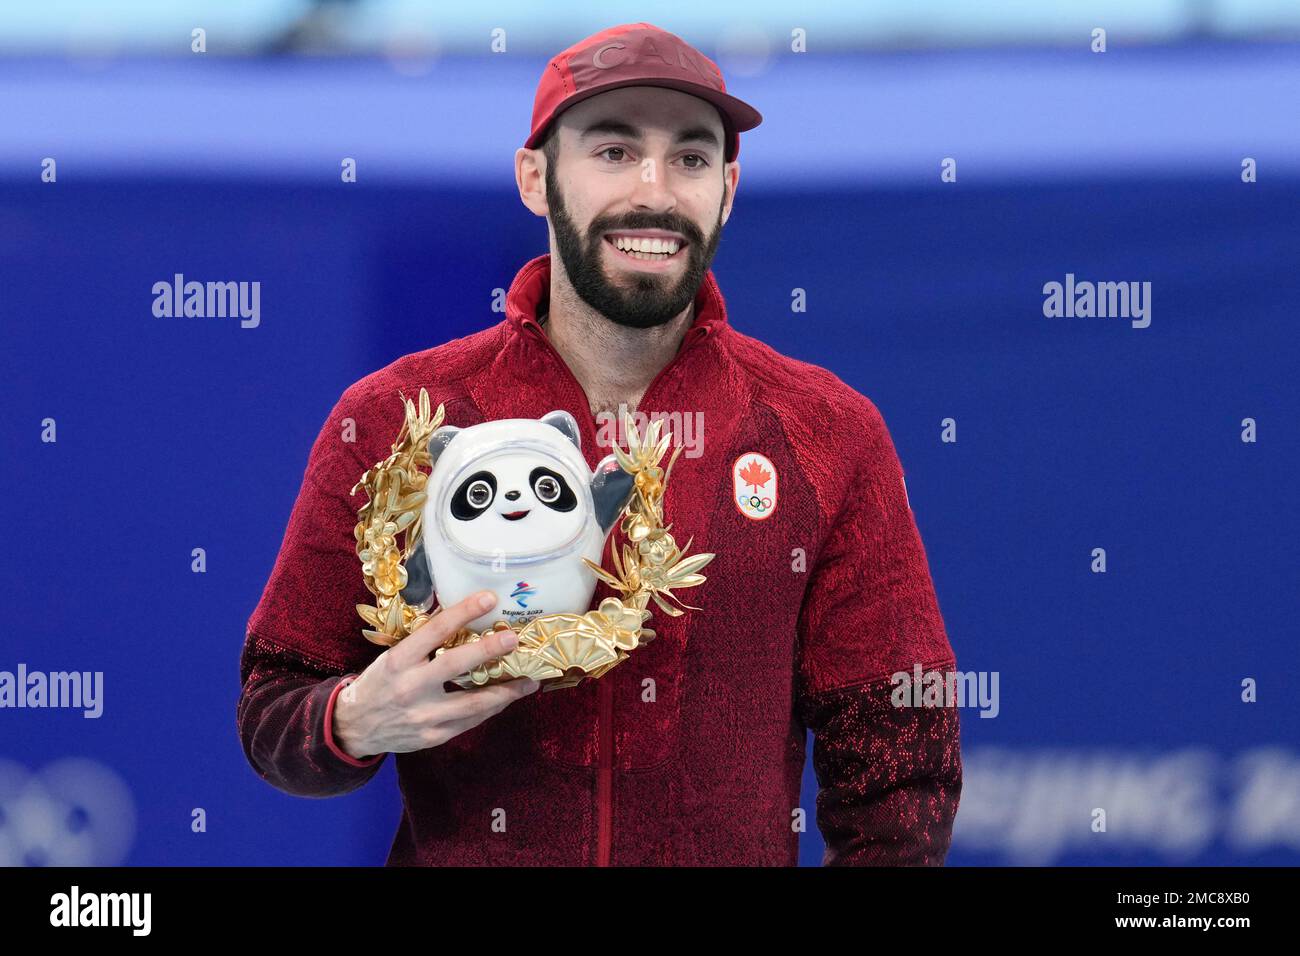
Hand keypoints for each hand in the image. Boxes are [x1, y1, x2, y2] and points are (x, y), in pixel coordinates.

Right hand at [332, 590, 539, 758]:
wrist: (353, 727)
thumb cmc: (380, 683)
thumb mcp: (393, 656)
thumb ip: (424, 643)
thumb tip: (464, 617)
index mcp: (398, 660)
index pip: (435, 630)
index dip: (464, 611)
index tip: (489, 598)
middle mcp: (410, 687)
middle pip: (456, 665)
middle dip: (489, 650)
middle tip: (514, 638)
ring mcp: (423, 716)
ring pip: (473, 703)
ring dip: (505, 691)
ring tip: (530, 681)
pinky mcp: (433, 737)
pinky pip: (469, 721)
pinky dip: (490, 708)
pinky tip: (506, 698)